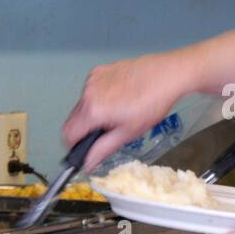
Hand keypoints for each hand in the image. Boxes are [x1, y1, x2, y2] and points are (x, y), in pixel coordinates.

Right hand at [62, 53, 190, 170]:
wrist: (166, 75)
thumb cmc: (152, 103)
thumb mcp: (128, 133)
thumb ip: (102, 150)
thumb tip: (88, 163)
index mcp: (92, 110)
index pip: (68, 133)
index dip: (74, 145)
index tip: (85, 149)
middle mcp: (87, 93)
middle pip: (74, 119)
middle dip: (85, 129)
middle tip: (107, 133)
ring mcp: (92, 79)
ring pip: (82, 104)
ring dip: (92, 113)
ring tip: (117, 113)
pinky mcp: (99, 70)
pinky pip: (91, 90)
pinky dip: (98, 98)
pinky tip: (118, 98)